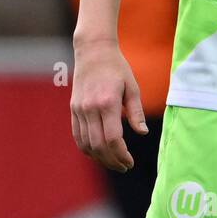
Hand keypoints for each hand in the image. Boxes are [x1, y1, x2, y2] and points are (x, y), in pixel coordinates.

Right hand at [70, 35, 146, 171]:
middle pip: (99, 145)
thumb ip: (136, 112)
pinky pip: (77, 135)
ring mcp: (79, 109)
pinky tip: (98, 153)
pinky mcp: (74, 109)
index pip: (113, 138)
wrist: (93, 51)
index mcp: (108, 102)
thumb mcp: (132, 87)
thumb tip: (142, 133)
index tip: (130, 162)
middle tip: (124, 166)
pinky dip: (87, 148)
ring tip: (113, 162)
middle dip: (112, 161)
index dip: (122, 155)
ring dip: (100, 158)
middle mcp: (90, 107)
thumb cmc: (117, 67)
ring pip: (86, 144)